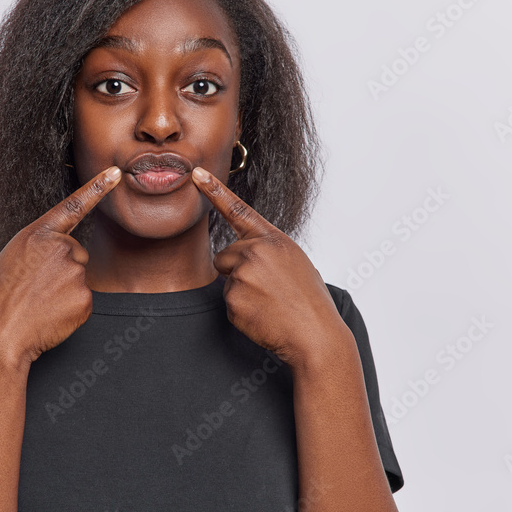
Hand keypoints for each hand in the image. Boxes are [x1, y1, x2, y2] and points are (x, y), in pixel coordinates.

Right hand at [0, 166, 122, 370]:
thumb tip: (60, 252)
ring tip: (39, 301)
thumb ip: (40, 246)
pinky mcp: (85, 298)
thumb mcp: (13, 256)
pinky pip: (83, 299)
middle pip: (76, 253)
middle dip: (61, 269)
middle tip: (36, 287)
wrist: (0, 333)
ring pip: (79, 277)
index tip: (115, 173)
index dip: (97, 187)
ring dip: (64, 289)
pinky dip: (70, 308)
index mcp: (40, 235)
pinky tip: (50, 313)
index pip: (73, 205)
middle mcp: (61, 248)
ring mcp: (75, 273)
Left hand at [190, 167, 353, 369]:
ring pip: (226, 279)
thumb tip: (245, 253)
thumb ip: (268, 250)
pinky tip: (264, 315)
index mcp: (274, 239)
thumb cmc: (309, 301)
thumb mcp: (295, 262)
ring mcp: (243, 275)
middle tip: (268, 289)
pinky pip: (228, 302)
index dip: (215, 191)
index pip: (239, 210)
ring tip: (270, 302)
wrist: (315, 336)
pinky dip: (242, 311)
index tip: (196, 174)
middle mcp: (256, 252)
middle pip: (225, 256)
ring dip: (242, 291)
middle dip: (238, 271)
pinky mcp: (233, 299)